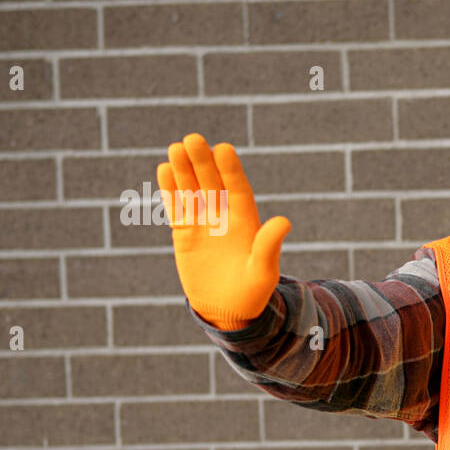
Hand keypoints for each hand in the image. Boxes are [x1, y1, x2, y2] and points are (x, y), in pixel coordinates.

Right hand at [157, 132, 289, 329]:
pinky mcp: (184, 233)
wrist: (227, 311)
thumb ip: (269, 246)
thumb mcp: (263, 272)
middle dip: (203, 162)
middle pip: (213, 183)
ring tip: (176, 148)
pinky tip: (164, 169)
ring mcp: (203, 223)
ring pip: (192, 190)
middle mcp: (224, 217)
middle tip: (193, 139)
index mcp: (246, 222)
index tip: (223, 149)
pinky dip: (170, 190)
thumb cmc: (252, 293)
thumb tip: (284, 221)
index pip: (238, 189)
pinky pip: (176, 206)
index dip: (231, 170)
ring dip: (184, 169)